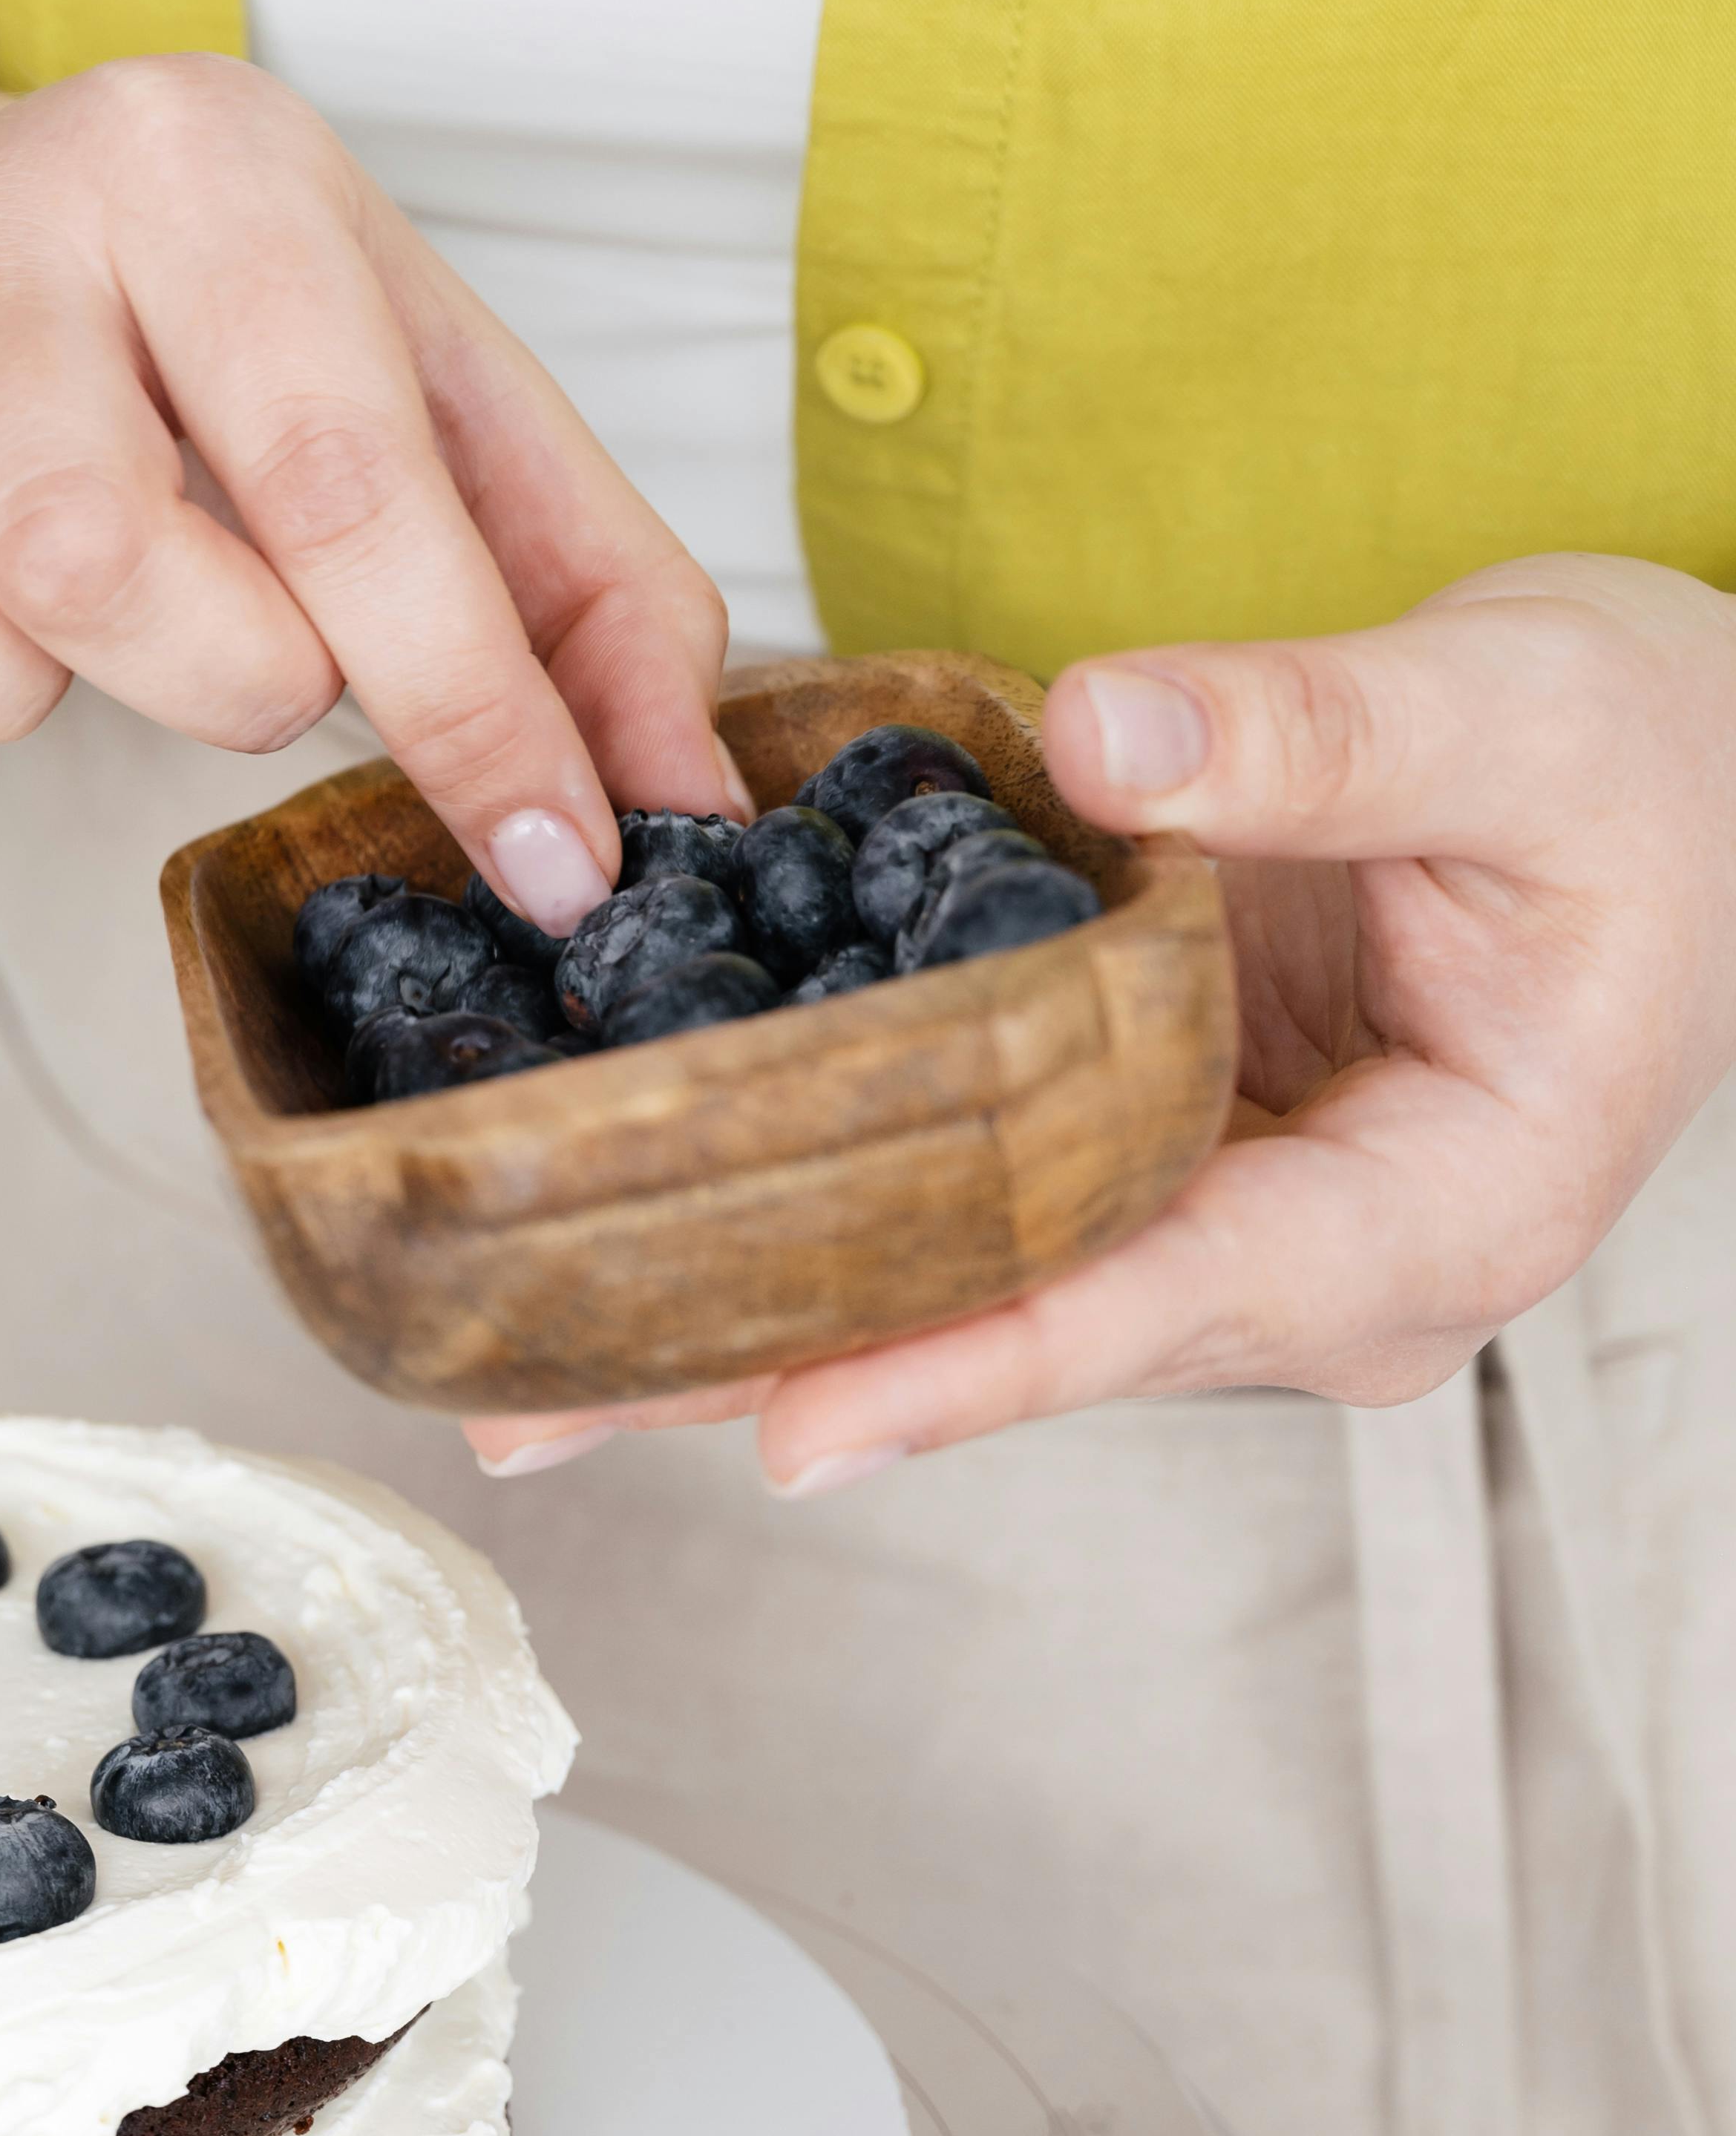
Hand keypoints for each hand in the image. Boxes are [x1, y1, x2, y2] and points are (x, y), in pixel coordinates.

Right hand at [0, 54, 734, 919]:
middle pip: (84, 553)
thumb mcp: (452, 404)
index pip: (340, 478)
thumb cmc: (243, 356)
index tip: (556, 866)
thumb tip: (682, 817)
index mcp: (193, 168)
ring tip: (44, 633)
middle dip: (218, 673)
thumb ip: (596, 595)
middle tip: (242, 643)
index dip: (468, 709)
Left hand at [468, 556, 1735, 1487]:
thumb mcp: (1520, 713)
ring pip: (967, 1297)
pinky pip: (969, 1206)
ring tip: (516, 1363)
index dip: (971, 1361)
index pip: (1169, 1301)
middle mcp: (1316, 1273)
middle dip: (782, 1369)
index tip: (789, 1422)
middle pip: (1023, 1336)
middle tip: (532, 1411)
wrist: (1682, 777)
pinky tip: (632, 1218)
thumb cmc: (1647, 765)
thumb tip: (1104, 729)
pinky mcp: (1156, 1161)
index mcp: (1437, 1211)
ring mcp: (1228, 1231)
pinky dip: (814, 1209)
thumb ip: (1319, 730)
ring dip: (752, 1316)